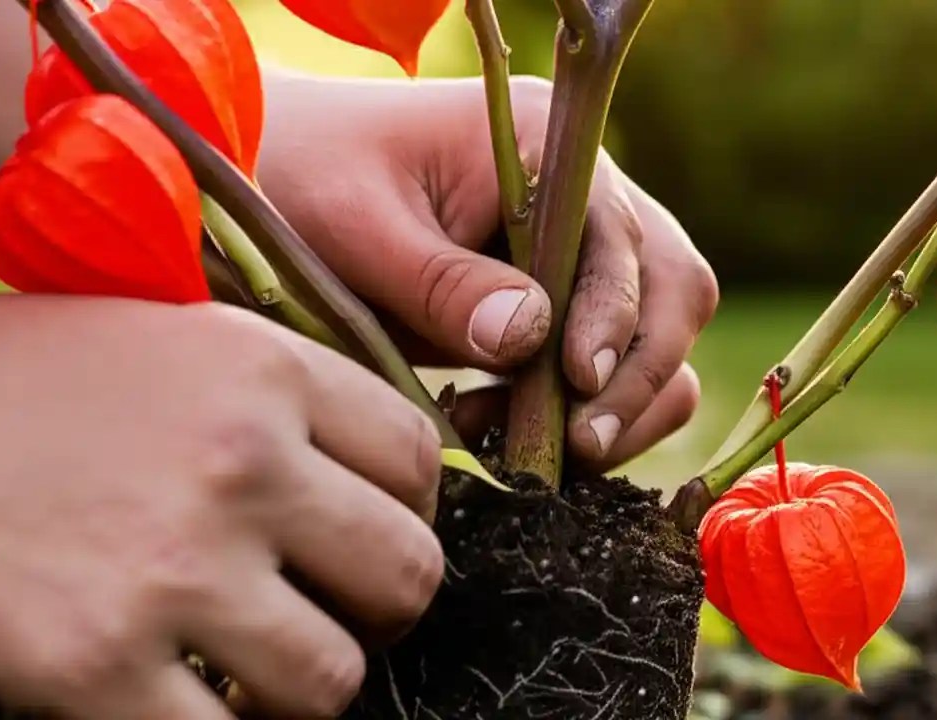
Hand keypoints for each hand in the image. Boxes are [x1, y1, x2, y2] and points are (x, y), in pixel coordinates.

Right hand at [0, 293, 442, 718]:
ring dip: (295, 687)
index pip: (419, 459)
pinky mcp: (94, 665)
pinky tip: (164, 699)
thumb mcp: (156, 337)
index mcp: (261, 369)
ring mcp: (172, 567)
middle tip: (318, 613)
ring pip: (332, 680)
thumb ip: (266, 400)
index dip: (405, 509)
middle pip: (406, 574)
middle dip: (374, 609)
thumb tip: (353, 484)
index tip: (362, 536)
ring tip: (235, 665)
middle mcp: (239, 461)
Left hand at [258, 73, 718, 469]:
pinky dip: (571, 414)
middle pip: (670, 288)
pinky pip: (599, 367)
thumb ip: (443, 283)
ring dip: (615, 405)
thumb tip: (530, 339)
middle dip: (638, 374)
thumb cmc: (303, 175)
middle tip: (580, 446)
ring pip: (652, 335)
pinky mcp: (547, 305)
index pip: (625, 239)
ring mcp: (571, 251)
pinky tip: (493, 433)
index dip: (617, 317)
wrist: (265, 171)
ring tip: (529, 450)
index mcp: (544, 146)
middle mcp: (580, 194)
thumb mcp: (360, 227)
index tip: (577, 384)